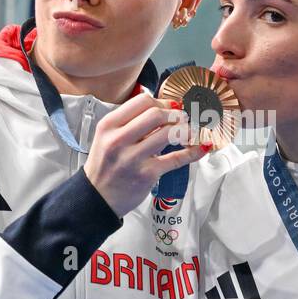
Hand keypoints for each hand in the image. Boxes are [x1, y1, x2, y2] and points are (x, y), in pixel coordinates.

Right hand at [83, 93, 207, 216]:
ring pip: (168, 133)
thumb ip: (130, 122)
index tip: (170, 106)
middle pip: (156, 114)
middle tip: (182, 118)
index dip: (162, 102)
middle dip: (175, 114)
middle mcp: (118, 140)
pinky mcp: (147, 174)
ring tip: (188, 132)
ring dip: (185, 130)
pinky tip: (200, 148)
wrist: (97, 197)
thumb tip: (162, 109)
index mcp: (108, 126)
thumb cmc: (105, 166)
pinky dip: (192, 152)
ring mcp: (133, 158)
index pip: (141, 101)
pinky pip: (176, 158)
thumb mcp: (107, 137)